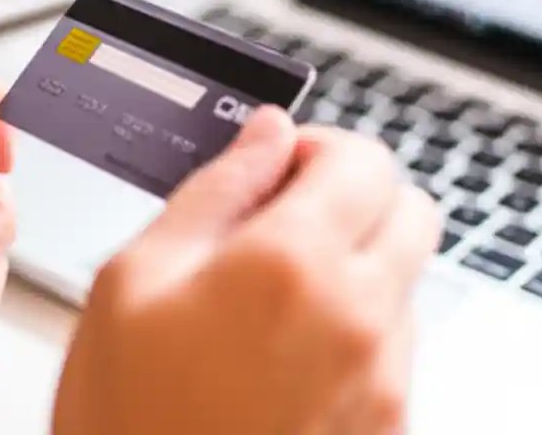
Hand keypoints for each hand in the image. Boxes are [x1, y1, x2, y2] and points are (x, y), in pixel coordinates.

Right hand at [54, 107, 440, 434]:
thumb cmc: (131, 424)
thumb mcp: (136, 283)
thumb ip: (216, 190)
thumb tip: (264, 135)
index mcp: (293, 264)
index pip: (364, 158)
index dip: (321, 150)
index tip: (284, 167)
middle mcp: (360, 316)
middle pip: (410, 210)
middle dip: (357, 198)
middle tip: (288, 220)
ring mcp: (385, 376)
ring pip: (405, 278)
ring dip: (358, 265)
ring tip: (273, 304)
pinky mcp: (390, 423)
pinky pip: (396, 345)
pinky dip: (358, 328)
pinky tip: (288, 356)